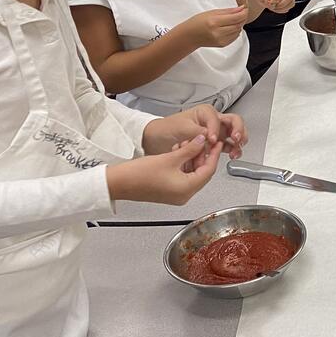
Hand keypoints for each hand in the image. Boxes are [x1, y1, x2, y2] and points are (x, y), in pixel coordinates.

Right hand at [106, 136, 222, 204]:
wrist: (118, 183)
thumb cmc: (139, 174)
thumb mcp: (170, 158)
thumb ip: (190, 149)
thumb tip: (202, 141)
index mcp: (187, 189)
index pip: (209, 170)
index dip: (214, 154)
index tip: (217, 143)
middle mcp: (184, 195)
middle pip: (202, 173)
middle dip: (202, 156)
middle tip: (201, 141)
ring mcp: (177, 195)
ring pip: (192, 174)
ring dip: (192, 159)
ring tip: (188, 144)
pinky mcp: (169, 192)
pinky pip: (183, 177)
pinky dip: (183, 165)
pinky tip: (179, 153)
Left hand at [142, 104, 246, 158]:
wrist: (157, 139)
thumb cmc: (167, 128)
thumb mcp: (180, 128)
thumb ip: (197, 131)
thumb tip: (210, 135)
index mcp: (206, 113)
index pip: (218, 119)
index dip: (216, 130)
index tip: (211, 140)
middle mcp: (213, 121)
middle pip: (234, 122)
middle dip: (238, 130)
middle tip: (236, 139)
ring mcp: (216, 132)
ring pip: (235, 133)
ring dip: (239, 142)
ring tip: (235, 151)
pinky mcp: (215, 143)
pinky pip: (229, 145)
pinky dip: (234, 150)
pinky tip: (232, 155)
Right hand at [178, 6, 247, 47]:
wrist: (190, 36)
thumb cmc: (198, 22)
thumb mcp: (211, 12)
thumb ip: (228, 11)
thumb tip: (241, 8)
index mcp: (214, 22)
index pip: (235, 18)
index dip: (243, 13)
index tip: (245, 9)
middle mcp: (218, 32)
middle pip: (238, 25)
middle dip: (242, 18)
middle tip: (241, 13)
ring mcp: (221, 40)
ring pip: (238, 31)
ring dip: (239, 24)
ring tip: (234, 19)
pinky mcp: (223, 45)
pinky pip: (235, 37)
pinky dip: (236, 31)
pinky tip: (230, 27)